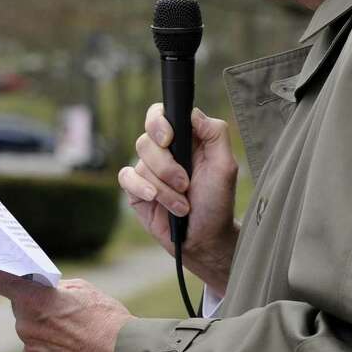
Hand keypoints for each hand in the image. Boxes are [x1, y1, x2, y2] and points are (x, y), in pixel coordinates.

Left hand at [0, 269, 133, 351]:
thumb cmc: (107, 320)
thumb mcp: (83, 290)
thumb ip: (55, 289)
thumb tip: (43, 289)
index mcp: (34, 301)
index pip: (0, 281)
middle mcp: (26, 327)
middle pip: (22, 310)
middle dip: (36, 307)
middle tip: (59, 309)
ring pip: (32, 334)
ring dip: (46, 331)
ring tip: (73, 333)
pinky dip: (52, 351)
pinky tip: (73, 350)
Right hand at [118, 104, 238, 294]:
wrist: (204, 238)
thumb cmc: (217, 202)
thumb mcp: (225, 167)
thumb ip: (215, 134)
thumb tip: (193, 112)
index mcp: (184, 139)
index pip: (160, 114)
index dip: (158, 122)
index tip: (169, 139)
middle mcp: (163, 151)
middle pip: (146, 140)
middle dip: (166, 166)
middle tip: (185, 183)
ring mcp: (148, 170)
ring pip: (140, 162)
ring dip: (163, 187)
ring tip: (182, 204)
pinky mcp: (136, 189)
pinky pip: (126, 178)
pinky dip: (141, 188)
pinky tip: (154, 199)